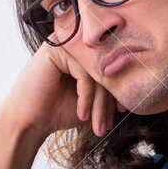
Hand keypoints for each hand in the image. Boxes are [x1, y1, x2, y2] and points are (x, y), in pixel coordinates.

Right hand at [0, 44, 116, 139]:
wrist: (28, 123)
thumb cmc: (57, 111)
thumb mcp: (91, 99)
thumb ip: (109, 88)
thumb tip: (138, 83)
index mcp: (84, 52)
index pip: (110, 67)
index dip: (118, 90)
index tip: (123, 111)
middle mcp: (75, 42)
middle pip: (105, 68)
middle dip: (108, 101)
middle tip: (107, 125)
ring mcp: (65, 43)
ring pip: (97, 72)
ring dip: (100, 104)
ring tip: (97, 126)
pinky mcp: (57, 50)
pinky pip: (85, 74)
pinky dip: (87, 98)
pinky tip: (81, 115)